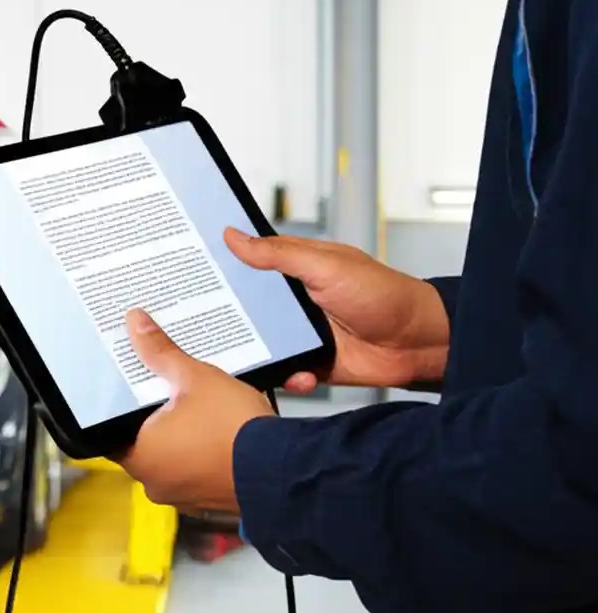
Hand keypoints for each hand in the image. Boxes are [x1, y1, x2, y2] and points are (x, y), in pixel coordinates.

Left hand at [117, 309, 273, 512]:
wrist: (285, 469)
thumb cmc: (235, 431)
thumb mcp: (195, 379)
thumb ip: (161, 353)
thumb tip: (136, 325)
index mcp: (140, 457)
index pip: (112, 431)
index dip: (122, 408)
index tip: (131, 393)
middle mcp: (156, 482)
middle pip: (145, 442)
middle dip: (157, 419)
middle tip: (167, 394)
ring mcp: (185, 495)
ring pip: (174, 457)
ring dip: (183, 437)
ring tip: (196, 409)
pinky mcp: (211, 499)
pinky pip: (199, 470)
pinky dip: (204, 453)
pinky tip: (218, 431)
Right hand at [223, 227, 449, 393]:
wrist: (418, 343)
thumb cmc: (382, 294)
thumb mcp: (325, 266)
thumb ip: (277, 254)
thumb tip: (235, 236)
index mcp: (295, 268)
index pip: (249, 263)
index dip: (223, 265)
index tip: (194, 267)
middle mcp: (294, 301)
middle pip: (247, 307)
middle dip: (228, 315)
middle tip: (202, 319)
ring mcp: (302, 333)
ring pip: (261, 343)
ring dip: (256, 351)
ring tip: (243, 355)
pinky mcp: (312, 363)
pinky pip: (286, 372)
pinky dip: (290, 376)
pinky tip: (301, 374)